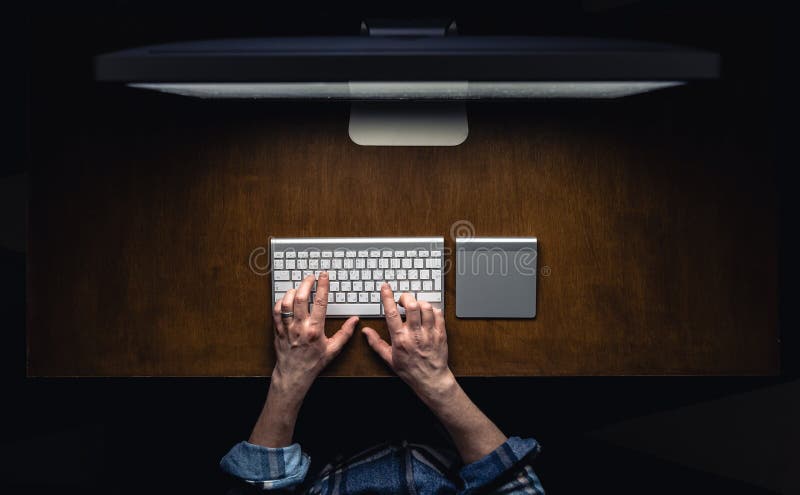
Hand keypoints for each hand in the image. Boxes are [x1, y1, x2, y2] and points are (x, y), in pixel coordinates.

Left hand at [272, 272, 357, 396]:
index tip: (323, 276)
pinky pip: (276, 311)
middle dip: (306, 283)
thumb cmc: (313, 363)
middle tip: (310, 277)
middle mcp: (300, 327)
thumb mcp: (333, 349)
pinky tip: (286, 299)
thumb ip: (345, 333)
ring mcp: (287, 328)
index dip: (322, 286)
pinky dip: (280, 302)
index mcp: (315, 330)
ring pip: (286, 303)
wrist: (294, 375)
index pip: (320, 302)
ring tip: (299, 287)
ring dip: (293, 291)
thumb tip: (354, 320)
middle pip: (301, 298)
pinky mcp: (278, 330)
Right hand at [362, 283, 455, 399]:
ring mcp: (429, 333)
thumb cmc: (410, 370)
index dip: (387, 297)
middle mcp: (415, 334)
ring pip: (426, 307)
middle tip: (403, 300)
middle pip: (411, 305)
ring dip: (419, 302)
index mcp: (400, 339)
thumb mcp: (389, 358)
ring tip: (415, 306)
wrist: (431, 380)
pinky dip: (432, 309)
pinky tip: (427, 313)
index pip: (391, 313)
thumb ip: (376, 343)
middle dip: (406, 297)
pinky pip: (438, 314)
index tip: (385, 287)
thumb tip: (366, 331)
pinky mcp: (440, 333)